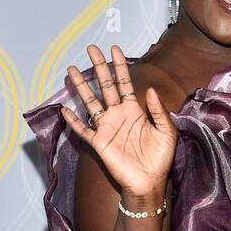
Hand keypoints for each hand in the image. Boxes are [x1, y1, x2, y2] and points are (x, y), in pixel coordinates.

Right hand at [59, 44, 176, 201]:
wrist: (148, 182)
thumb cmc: (159, 158)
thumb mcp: (166, 132)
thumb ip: (159, 111)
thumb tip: (149, 90)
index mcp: (134, 110)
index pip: (125, 83)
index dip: (119, 66)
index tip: (115, 49)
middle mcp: (118, 115)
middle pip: (106, 86)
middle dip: (99, 67)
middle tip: (91, 48)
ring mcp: (107, 128)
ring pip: (91, 102)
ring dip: (81, 86)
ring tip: (72, 70)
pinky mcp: (98, 142)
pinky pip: (83, 129)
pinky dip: (73, 121)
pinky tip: (65, 110)